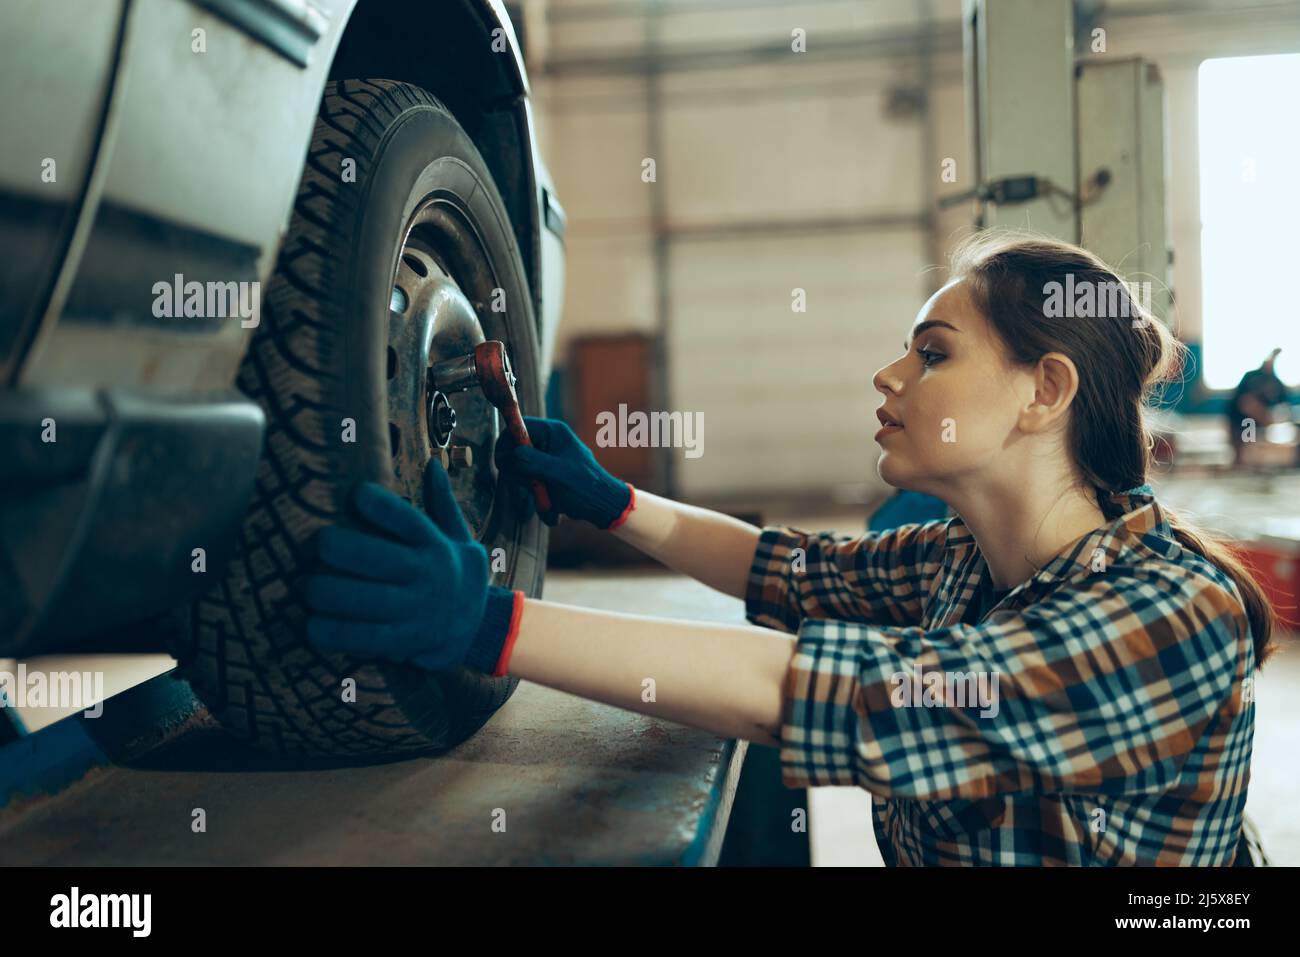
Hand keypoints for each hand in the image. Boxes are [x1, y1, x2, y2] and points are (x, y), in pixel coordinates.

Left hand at [304, 463, 517, 672]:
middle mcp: (429, 576)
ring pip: (370, 602)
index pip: (410, 521)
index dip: (382, 507)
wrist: (482, 627)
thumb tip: (432, 463)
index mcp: (436, 546)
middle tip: (318, 544)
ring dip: (332, 594)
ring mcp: (417, 611)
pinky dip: (337, 634)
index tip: (356, 494)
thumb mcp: (459, 538)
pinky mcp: (405, 642)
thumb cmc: (458, 573)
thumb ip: (443, 504)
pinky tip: (312, 625)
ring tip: (306, 587)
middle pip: (383, 560)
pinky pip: (367, 640)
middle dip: (344, 550)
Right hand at [493, 416, 632, 528]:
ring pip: (521, 467)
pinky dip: (536, 493)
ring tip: (545, 497)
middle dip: (519, 470)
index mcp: (553, 431)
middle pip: (516, 448)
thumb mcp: (555, 473)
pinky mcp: (547, 471)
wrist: (602, 505)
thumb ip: (531, 460)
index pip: (519, 427)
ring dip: (528, 485)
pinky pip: (530, 480)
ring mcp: (548, 456)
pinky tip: (549, 503)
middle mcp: (549, 440)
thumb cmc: (583, 487)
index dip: (506, 443)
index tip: (502, 463)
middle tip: (531, 485)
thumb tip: (509, 454)